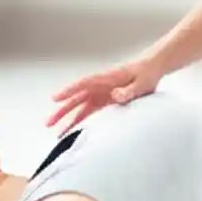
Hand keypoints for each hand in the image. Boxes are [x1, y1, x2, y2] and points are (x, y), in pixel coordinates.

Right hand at [46, 55, 163, 134]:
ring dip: (68, 118)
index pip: (84, 84)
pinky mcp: (106, 100)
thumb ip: (129, 90)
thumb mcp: (142, 83)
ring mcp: (102, 93)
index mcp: (107, 78)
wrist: (153, 68)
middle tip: (48, 122)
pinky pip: (91, 111)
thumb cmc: (147, 73)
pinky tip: (73, 131)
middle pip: (77, 98)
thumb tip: (115, 95)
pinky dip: (81, 120)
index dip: (69, 91)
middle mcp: (101, 86)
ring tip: (56, 132)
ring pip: (81, 107)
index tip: (55, 98)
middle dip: (62, 110)